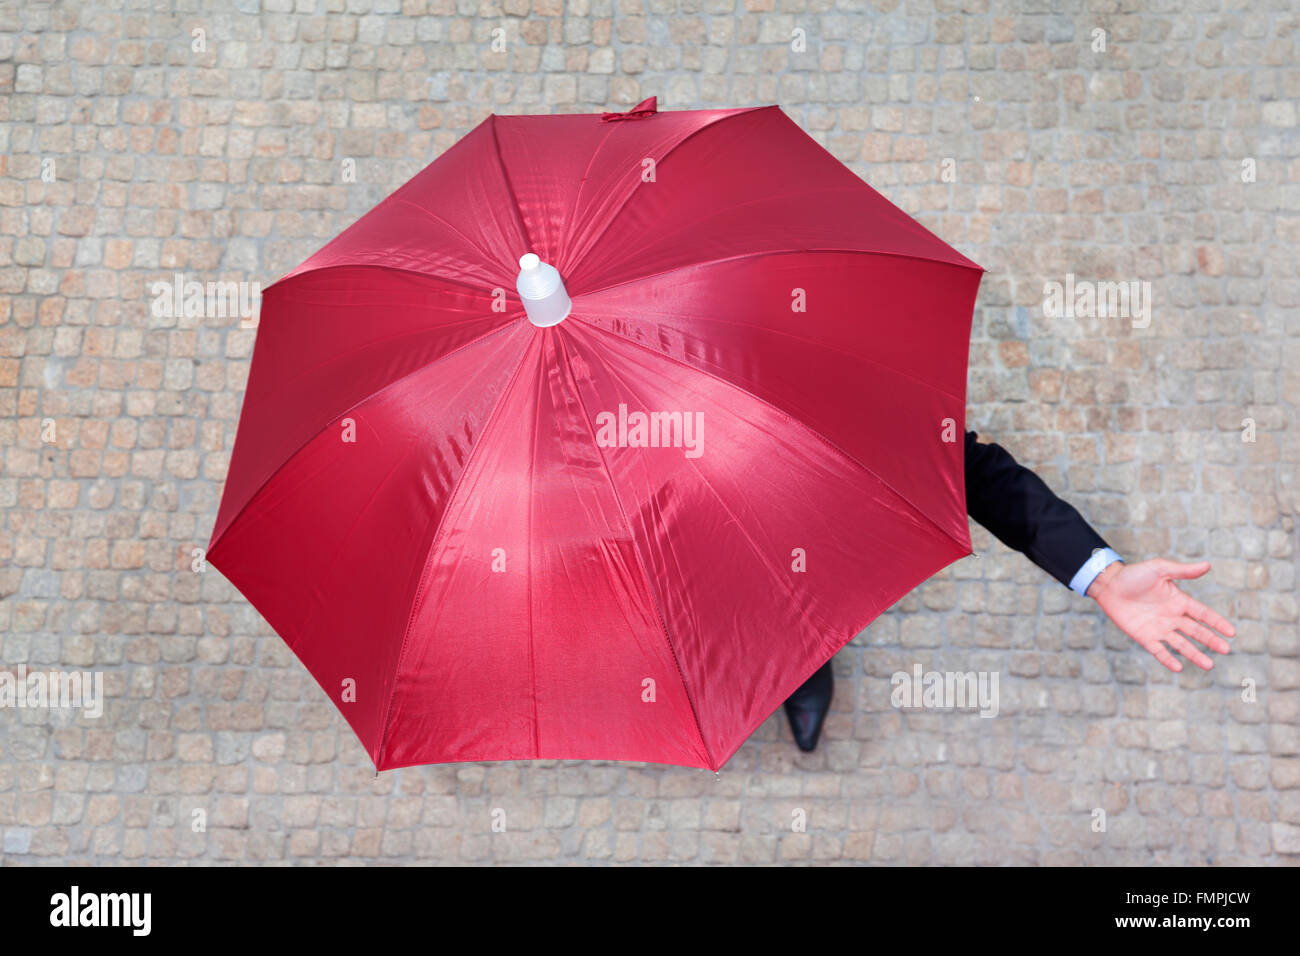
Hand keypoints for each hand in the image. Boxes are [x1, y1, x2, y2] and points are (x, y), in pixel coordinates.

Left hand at [1087, 559, 1234, 671]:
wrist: (1108, 585)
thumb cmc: (1133, 575)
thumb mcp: (1159, 569)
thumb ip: (1182, 571)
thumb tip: (1208, 565)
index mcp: (1179, 601)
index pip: (1203, 614)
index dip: (1217, 622)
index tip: (1231, 632)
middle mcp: (1172, 617)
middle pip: (1196, 631)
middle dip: (1211, 640)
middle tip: (1225, 650)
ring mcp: (1159, 628)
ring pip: (1181, 644)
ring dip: (1194, 654)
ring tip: (1209, 665)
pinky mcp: (1144, 636)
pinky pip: (1158, 650)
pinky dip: (1168, 659)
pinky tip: (1178, 668)